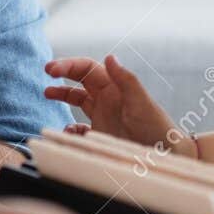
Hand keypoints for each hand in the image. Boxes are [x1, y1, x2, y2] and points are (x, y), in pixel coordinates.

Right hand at [43, 54, 188, 151]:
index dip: (68, 65)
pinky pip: (80, 127)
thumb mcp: (142, 103)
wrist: (167, 157)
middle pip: (80, 80)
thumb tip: (109, 57)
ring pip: (77, 100)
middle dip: (62, 74)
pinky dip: (71, 127)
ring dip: (62, 95)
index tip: (51, 69)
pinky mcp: (101, 134)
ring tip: (47, 93)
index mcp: (115, 87)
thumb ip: (126, 80)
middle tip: (46, 73)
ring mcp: (104, 116)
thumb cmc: (158, 129)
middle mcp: (108, 98)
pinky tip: (68, 131)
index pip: (88, 69)